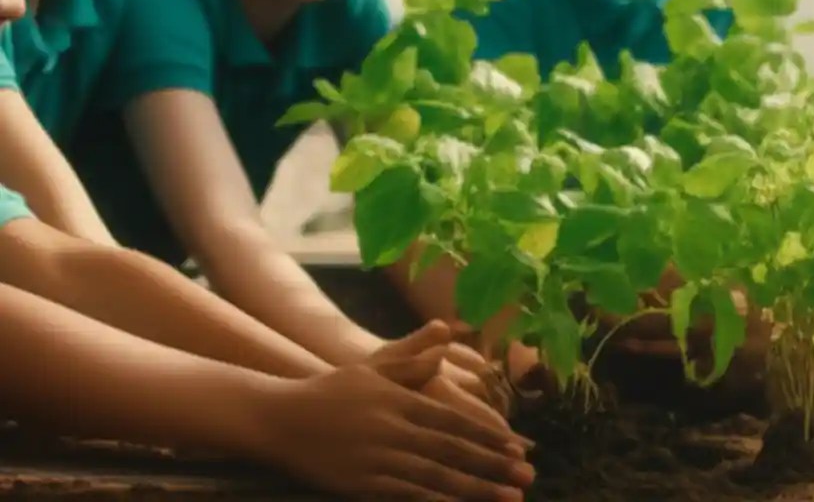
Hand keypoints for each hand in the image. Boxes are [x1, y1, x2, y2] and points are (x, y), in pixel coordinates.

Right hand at [257, 323, 535, 499]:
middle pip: (454, 452)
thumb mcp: (373, 369)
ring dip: (476, 490)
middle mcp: (394, 430)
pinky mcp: (362, 485)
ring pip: (437, 478)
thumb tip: (446, 332)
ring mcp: (378, 460)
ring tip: (510, 497)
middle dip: (494, 466)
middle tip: (529, 477)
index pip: (455, 421)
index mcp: (401, 401)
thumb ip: (412, 357)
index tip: (519, 447)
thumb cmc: (331, 391)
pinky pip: (406, 496)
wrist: (280, 419)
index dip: (489, 436)